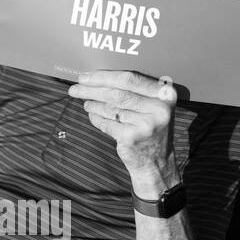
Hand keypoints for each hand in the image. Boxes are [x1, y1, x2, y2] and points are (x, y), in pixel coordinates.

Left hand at [67, 70, 177, 185]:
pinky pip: (107, 123)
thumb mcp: (152, 107)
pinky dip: (96, 118)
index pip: (130, 79)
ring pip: (111, 108)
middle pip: (117, 93)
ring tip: (85, 102)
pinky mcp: (132, 137)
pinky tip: (92, 115)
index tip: (86, 76)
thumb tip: (98, 78)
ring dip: (93, 104)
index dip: (104, 76)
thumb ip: (134, 91)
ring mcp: (146, 124)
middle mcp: (158, 108)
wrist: (156, 162)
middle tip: (75, 88)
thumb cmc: (150, 129)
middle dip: (92, 89)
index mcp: (165, 94)